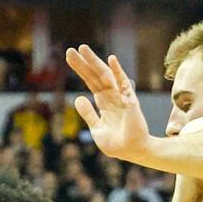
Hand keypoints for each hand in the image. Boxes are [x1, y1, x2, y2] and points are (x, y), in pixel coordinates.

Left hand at [66, 44, 150, 162]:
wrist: (133, 152)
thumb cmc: (116, 144)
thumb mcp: (97, 129)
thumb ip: (88, 114)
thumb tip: (77, 98)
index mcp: (104, 102)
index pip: (90, 82)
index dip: (81, 70)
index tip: (69, 57)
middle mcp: (112, 96)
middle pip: (95, 76)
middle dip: (83, 63)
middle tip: (71, 50)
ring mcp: (121, 96)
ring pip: (106, 75)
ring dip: (95, 62)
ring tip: (83, 49)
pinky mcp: (130, 101)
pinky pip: (124, 84)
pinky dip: (118, 72)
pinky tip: (111, 60)